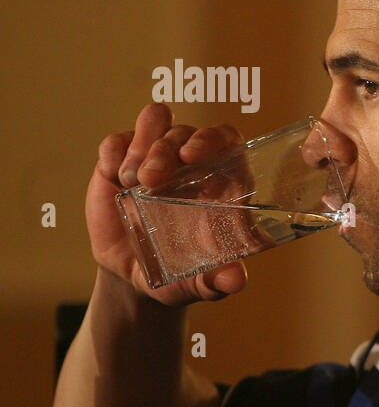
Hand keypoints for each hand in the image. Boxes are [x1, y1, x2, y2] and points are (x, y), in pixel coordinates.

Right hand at [88, 102, 249, 304]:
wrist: (133, 277)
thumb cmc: (179, 273)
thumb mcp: (199, 283)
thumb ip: (218, 282)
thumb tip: (235, 280)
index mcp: (221, 182)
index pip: (227, 139)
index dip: (213, 137)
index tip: (192, 155)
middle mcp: (191, 164)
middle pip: (187, 130)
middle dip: (167, 147)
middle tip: (152, 180)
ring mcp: (156, 158)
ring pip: (155, 123)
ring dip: (143, 145)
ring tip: (133, 181)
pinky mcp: (121, 163)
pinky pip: (117, 140)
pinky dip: (114, 152)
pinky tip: (114, 177)